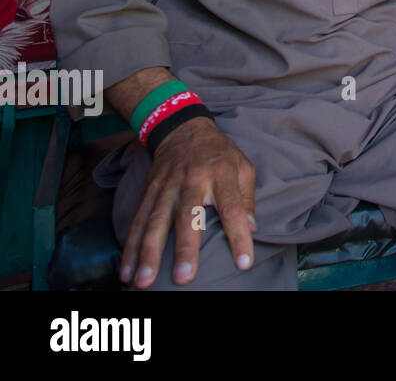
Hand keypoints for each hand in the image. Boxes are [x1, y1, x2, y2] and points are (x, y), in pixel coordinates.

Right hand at [119, 117, 256, 287]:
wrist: (184, 130)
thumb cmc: (219, 155)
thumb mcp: (243, 167)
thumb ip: (247, 198)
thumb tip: (252, 229)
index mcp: (222, 174)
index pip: (233, 208)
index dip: (238, 236)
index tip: (243, 263)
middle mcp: (192, 180)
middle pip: (188, 216)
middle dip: (185, 248)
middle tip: (184, 278)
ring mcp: (167, 187)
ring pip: (155, 222)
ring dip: (148, 253)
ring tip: (143, 281)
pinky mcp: (149, 192)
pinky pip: (138, 221)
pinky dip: (130, 247)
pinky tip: (127, 270)